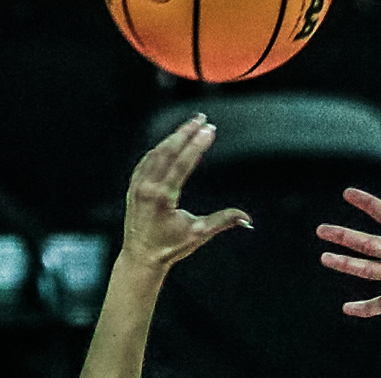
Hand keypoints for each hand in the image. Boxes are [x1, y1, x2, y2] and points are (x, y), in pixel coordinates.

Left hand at [121, 114, 251, 269]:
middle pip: (168, 151)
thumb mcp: (198, 234)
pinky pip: (147, 160)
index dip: (197, 144)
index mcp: (163, 197)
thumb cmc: (170, 247)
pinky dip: (160, 148)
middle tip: (202, 118)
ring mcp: (138, 185)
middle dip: (186, 132)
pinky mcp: (134, 186)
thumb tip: (247, 218)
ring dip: (173, 137)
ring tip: (190, 125)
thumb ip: (222, 222)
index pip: (182, 163)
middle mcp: (147, 187)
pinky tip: (171, 142)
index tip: (210, 129)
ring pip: (156, 152)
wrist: (141, 256)